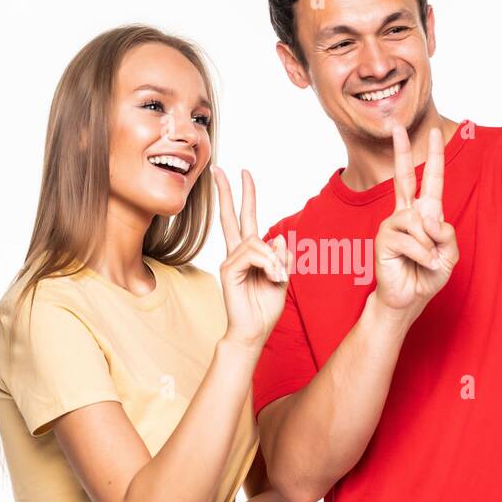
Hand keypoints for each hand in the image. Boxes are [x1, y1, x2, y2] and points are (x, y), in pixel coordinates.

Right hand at [210, 165, 293, 349]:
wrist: (254, 331)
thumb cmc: (266, 307)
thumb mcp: (283, 278)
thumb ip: (281, 257)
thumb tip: (277, 237)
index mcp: (250, 253)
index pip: (246, 219)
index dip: (246, 196)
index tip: (244, 174)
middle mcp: (237, 253)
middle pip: (231, 217)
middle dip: (228, 192)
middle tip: (218, 170)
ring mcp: (230, 261)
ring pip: (256, 241)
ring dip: (273, 259)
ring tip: (278, 278)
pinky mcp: (228, 270)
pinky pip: (251, 255)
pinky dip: (267, 264)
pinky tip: (272, 277)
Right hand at [373, 123, 458, 314]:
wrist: (408, 299)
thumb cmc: (427, 275)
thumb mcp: (449, 254)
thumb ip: (446, 233)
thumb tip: (428, 216)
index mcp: (424, 214)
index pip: (430, 181)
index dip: (433, 157)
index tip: (433, 133)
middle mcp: (406, 214)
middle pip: (404, 176)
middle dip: (402, 151)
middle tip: (395, 126)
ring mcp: (392, 224)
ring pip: (421, 222)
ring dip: (430, 246)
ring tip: (427, 261)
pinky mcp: (384, 239)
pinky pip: (412, 239)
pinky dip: (422, 254)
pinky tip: (420, 264)